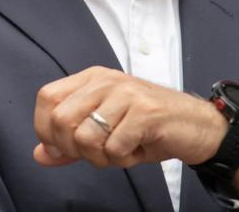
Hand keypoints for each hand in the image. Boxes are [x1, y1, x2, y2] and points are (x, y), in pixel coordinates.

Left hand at [33, 66, 227, 168]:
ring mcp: (125, 93)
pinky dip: (123, 159)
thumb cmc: (146, 128)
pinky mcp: (145, 111)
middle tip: (97, 152)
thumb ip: (70, 142)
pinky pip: (114, 147)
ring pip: (86, 137)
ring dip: (101, 157)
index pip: (46, 98)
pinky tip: (137, 149)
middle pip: (60, 119)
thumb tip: (40, 155)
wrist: (198, 126)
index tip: (62, 148)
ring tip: (120, 149)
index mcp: (91, 79)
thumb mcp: (103, 131)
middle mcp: (105, 80)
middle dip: (73, 149)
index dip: (45, 129)